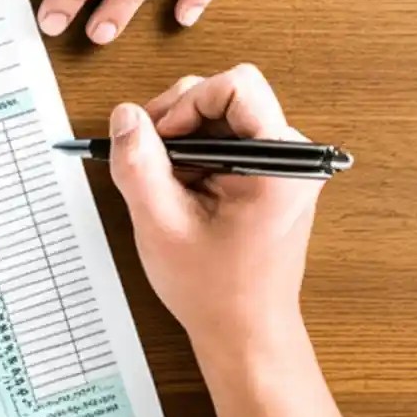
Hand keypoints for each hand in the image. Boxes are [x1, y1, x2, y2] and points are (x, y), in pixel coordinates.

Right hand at [106, 64, 320, 348]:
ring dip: (182, 139)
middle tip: (153, 160)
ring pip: (219, 114)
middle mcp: (291, 157)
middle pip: (225, 95)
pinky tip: (181, 189)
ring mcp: (281, 164)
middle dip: (178, 119)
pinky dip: (191, 154)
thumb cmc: (214, 289)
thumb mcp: (160, 224)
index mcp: (280, 165)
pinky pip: (223, 137)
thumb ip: (138, 164)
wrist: (243, 330)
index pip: (237, 87)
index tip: (163, 141)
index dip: (188, 104)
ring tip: (169, 183)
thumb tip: (125, 116)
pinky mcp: (268, 172)